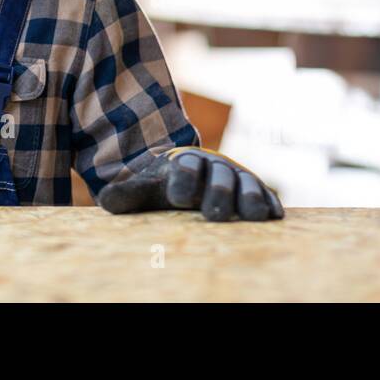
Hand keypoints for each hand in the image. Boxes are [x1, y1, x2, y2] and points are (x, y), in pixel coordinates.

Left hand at [97, 147, 283, 221]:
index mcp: (184, 162)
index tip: (178, 199)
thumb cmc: (166, 185)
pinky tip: (274, 216)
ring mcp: (236, 176)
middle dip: (218, 193)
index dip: (183, 181)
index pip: (185, 168)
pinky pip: (266, 194)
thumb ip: (126, 194)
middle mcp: (214, 166)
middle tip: (214, 215)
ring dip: (250, 198)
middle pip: (219, 177)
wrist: (192, 175)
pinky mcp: (255, 189)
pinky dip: (271, 203)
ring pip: (246, 184)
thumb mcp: (145, 188)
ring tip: (253, 215)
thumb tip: (106, 201)